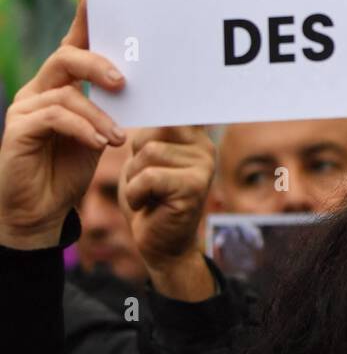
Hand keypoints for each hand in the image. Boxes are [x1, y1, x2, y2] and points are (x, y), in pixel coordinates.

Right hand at [0, 0, 125, 248]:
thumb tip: (138, 83)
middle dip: (97, 64)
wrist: (41, 211)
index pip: (73, 45)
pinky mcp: (18, 130)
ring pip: (65, 92)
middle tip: (122, 83)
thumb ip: (109, 107)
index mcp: (60, 85)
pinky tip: (99, 145)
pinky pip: (54, 117)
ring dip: (98, 115)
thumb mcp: (98, 133)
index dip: (83, 19)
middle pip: (65, 57)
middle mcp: (39, 90)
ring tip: (116, 138)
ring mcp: (25, 108)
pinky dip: (82, 128)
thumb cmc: (69, 170)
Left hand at [119, 126, 215, 298]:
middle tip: (145, 183)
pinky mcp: (194, 187)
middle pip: (152, 132)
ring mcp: (203, 166)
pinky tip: (146, 205)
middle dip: (135, 158)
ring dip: (134, 178)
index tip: (148, 142)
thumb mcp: (144, 162)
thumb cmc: (148, 201)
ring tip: (146, 195)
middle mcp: (205, 147)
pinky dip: (136, 194)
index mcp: (194, 137)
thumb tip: (148, 106)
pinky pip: (149, 177)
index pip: (168, 112)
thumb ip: (150, 135)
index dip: (149, 124)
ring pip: (149, 153)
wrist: (161, 247)